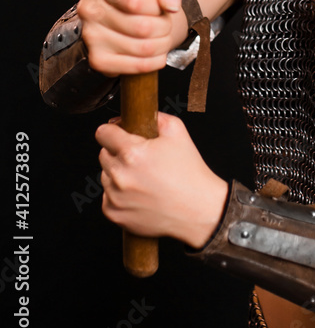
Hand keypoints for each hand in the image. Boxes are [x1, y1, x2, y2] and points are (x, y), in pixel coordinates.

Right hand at [78, 0, 184, 76]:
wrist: (134, 14)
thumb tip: (171, 4)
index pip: (135, 0)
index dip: (157, 6)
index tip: (161, 5)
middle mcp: (88, 9)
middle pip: (142, 27)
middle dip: (164, 26)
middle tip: (164, 22)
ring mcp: (90, 36)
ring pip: (143, 48)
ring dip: (162, 44)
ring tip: (160, 35)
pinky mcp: (97, 60)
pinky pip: (136, 66)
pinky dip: (154, 61)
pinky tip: (154, 51)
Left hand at [96, 112, 227, 247]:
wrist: (198, 209)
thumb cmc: (189, 172)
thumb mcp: (178, 132)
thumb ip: (156, 116)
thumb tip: (139, 113)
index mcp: (132, 153)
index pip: (103, 133)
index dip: (112, 130)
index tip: (118, 134)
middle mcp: (120, 176)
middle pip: (103, 154)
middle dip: (117, 152)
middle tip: (140, 159)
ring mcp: (115, 197)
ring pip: (105, 176)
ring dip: (118, 174)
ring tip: (142, 178)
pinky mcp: (114, 214)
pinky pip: (106, 197)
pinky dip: (118, 194)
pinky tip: (138, 193)